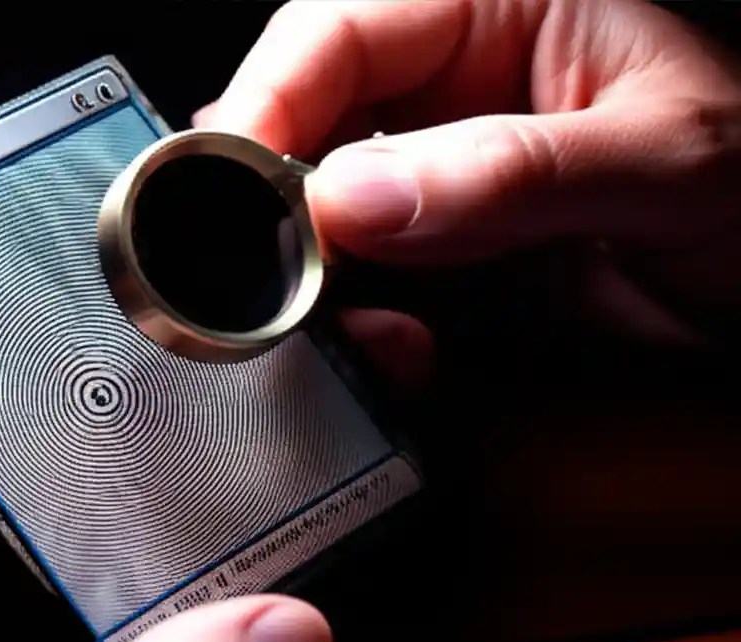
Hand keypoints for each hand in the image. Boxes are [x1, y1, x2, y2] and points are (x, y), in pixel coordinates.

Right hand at [195, 0, 740, 345]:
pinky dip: (355, 324)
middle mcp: (448, 89)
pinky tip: (396, 348)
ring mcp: (434, 179)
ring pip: (314, 213)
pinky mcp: (433, 260)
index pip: (341, 31)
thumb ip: (511, 170)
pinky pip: (356, 284)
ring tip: (348, 322)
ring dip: (314, 276)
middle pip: (304, 122)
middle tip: (271, 267)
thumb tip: (353, 195)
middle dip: (276, 198)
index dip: (270, 98)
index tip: (235, 185)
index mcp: (495, 13)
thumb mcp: (665, 159)